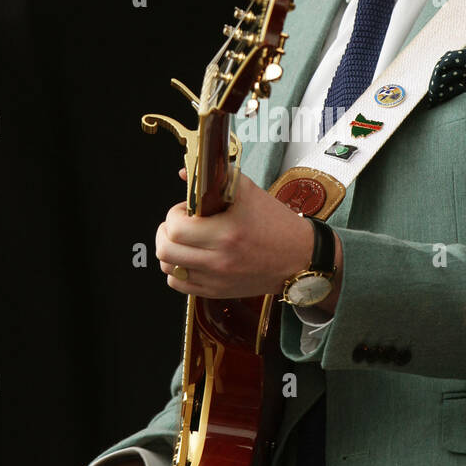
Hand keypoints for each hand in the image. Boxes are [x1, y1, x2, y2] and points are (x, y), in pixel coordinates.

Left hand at [155, 168, 317, 298]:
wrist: (299, 257)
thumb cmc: (276, 224)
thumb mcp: (248, 191)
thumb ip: (215, 178)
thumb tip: (185, 173)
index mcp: (227, 233)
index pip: (176, 228)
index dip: (174, 214)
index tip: (187, 209)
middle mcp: (219, 260)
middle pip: (166, 250)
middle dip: (165, 232)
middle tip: (178, 224)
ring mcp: (217, 279)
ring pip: (169, 269)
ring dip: (169, 251)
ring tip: (183, 241)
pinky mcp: (217, 292)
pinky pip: (179, 285)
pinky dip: (177, 271)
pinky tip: (190, 259)